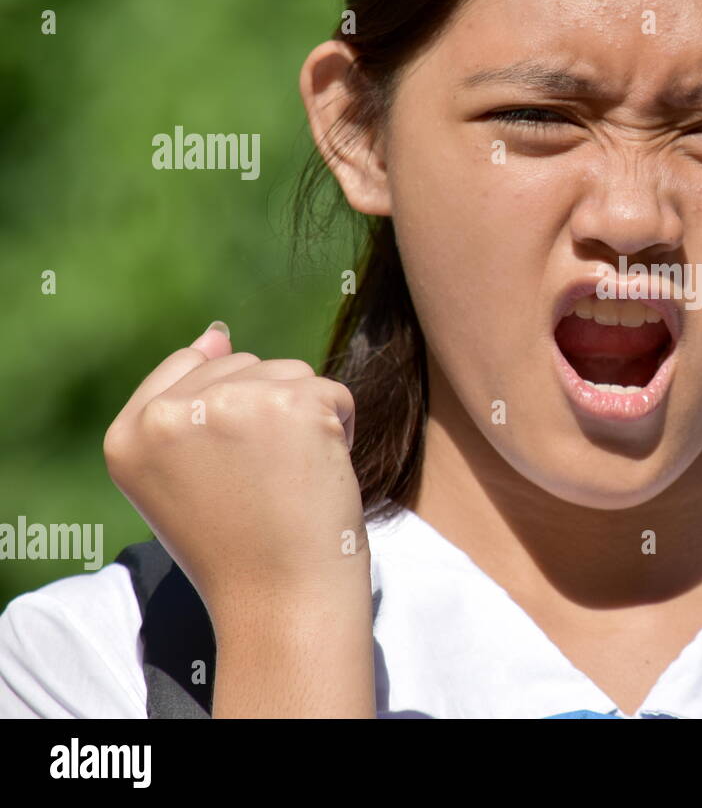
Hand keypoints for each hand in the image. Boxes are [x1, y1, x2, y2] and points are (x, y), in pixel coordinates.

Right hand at [103, 321, 368, 618]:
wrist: (282, 602)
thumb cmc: (240, 548)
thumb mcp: (183, 478)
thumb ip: (186, 404)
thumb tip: (216, 333)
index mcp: (126, 435)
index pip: (186, 366)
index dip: (226, 411)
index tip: (234, 467)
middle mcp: (167, 415)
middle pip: (241, 366)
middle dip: (267, 414)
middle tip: (262, 485)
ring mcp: (228, 404)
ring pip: (288, 372)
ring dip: (305, 419)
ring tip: (289, 480)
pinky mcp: (290, 404)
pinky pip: (331, 391)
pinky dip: (340, 429)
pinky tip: (319, 474)